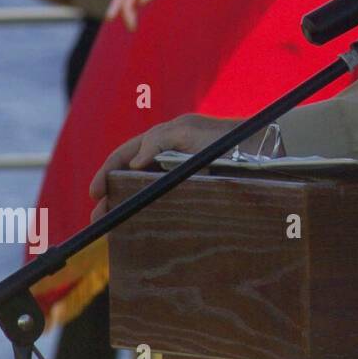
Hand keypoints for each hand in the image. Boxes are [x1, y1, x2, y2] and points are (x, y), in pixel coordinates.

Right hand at [88, 114, 243, 222]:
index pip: (124, 155)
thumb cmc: (225, 137)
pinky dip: (150, 211)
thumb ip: (159, 140)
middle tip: (98, 218)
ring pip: (145, 191)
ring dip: (127, 207)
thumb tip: (134, 163)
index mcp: (162, 139)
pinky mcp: (193, 187)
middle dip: (112, 195)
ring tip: (113, 227)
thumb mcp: (189, 131)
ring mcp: (179, 173)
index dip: (106, 172)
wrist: (262, 148)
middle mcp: (167, 156)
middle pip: (130, 177)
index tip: (94, 193)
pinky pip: (165, 200)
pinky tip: (143, 225)